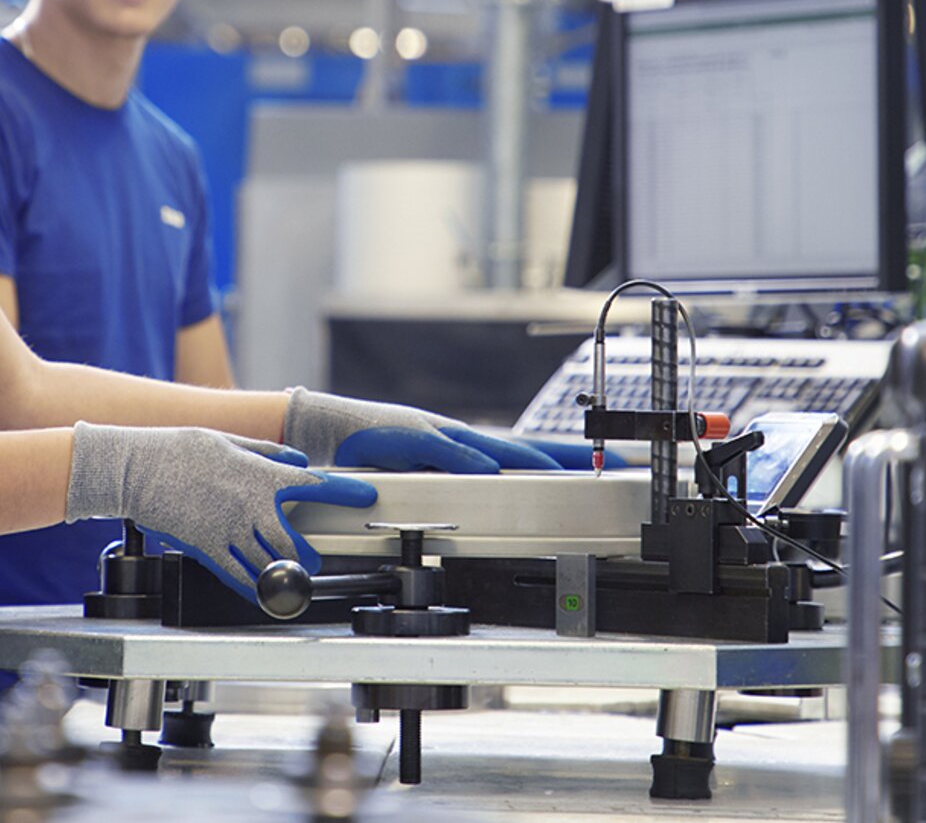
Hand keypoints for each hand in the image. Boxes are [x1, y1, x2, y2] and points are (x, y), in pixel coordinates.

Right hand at [65, 423, 376, 602]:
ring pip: (272, 566)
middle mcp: (252, 508)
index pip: (317, 485)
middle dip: (311, 555)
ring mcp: (231, 533)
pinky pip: (240, 578)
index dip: (348, 492)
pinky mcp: (209, 551)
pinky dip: (255, 588)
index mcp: (261, 476)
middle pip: (297, 542)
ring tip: (293, 578)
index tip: (367, 497)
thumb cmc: (180, 449)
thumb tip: (297, 460)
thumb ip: (268, 453)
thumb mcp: (230, 441)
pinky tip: (261, 591)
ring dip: (288, 575)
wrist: (138, 469)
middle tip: (317, 558)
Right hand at [281, 389, 598, 472]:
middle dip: (563, 455)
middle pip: (519, 445)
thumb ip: (449, 483)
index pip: (520, 452)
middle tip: (603, 463)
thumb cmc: (368, 451)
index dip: (559, 458)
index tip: (597, 465)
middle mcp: (453, 435)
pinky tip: (488, 468)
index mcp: (459, 445)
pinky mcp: (405, 439)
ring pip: (489, 444)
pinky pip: (440, 450)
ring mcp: (431, 433)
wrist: (322, 427)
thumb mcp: (417, 472)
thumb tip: (485, 499)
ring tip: (563, 468)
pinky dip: (466, 459)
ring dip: (527, 456)